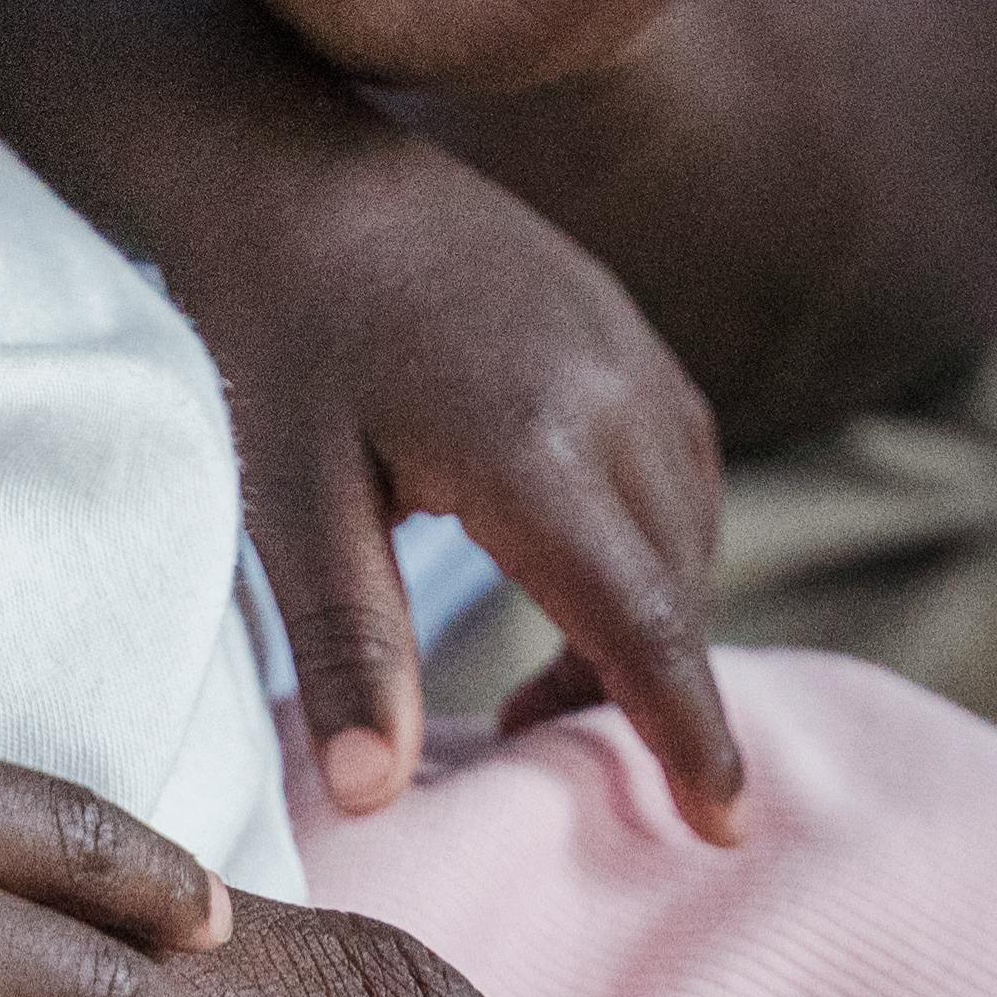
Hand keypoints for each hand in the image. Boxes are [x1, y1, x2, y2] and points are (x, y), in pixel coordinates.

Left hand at [165, 115, 736, 842]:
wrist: (286, 168)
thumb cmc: (271, 335)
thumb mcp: (286, 498)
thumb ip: (347, 646)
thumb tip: (375, 795)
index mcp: (530, 446)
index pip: (638, 623)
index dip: (685, 733)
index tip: (724, 828)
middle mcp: (610, 393)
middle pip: (674, 588)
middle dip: (644, 690)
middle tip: (540, 746)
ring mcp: (629, 347)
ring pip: (688, 528)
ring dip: (647, 615)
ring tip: (543, 679)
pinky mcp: (624, 324)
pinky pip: (682, 462)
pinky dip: (654, 540)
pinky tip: (576, 570)